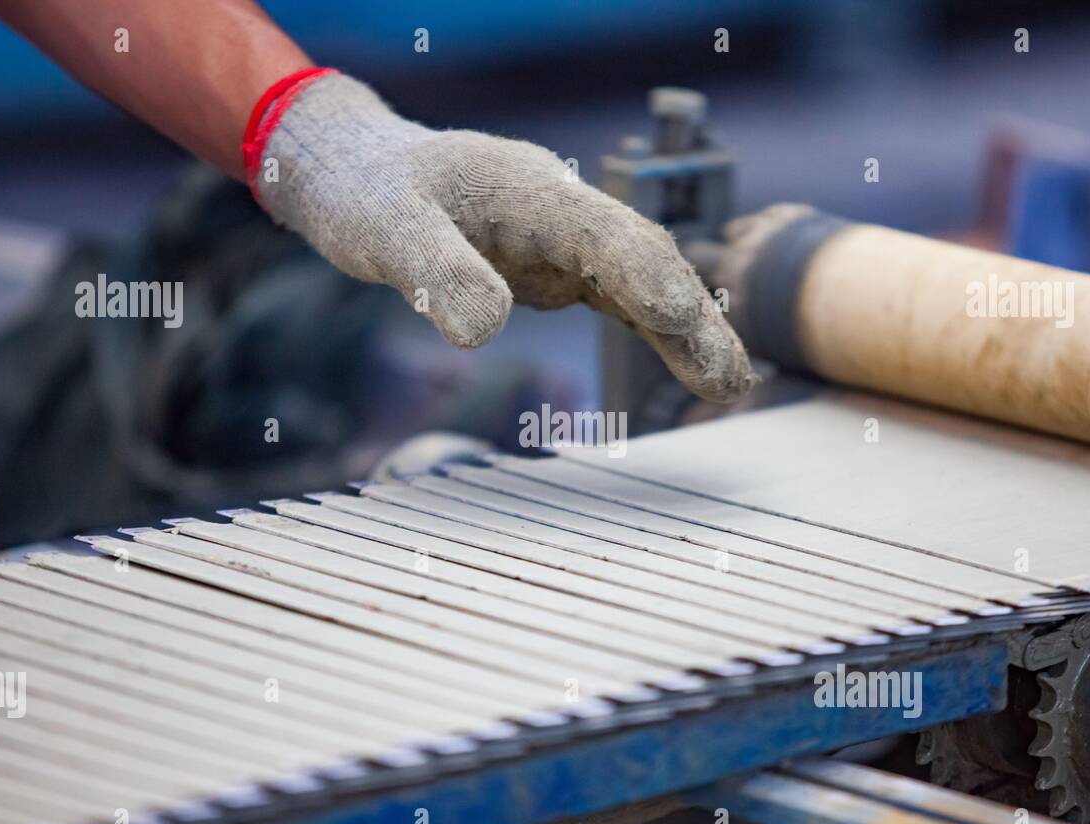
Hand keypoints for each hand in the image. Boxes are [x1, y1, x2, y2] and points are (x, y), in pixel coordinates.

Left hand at [252, 72, 754, 402]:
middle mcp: (563, 211)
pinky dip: (653, 328)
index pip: (604, 233)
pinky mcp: (557, 268)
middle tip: (727, 377)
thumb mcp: (385, 232)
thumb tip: (487, 332)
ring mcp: (565, 241)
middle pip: (643, 259)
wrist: (362, 174)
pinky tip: (686, 362)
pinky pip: (618, 298)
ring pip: (641, 282)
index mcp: (531, 190)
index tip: (678, 318)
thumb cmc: (368, 195)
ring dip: (684, 330)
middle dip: (688, 316)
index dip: (644, 275)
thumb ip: (438, 273)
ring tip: (727, 383)